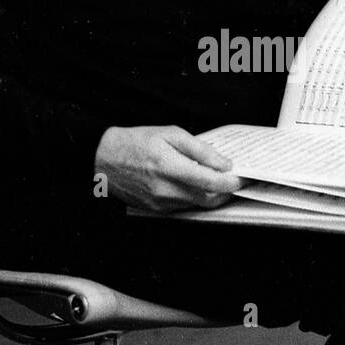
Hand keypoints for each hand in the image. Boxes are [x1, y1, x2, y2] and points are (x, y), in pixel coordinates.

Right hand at [94, 124, 241, 213]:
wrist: (104, 159)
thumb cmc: (136, 143)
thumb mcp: (170, 134)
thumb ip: (200, 149)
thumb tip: (223, 163)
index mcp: (169, 166)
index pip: (209, 182)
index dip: (230, 182)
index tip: (240, 177)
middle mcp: (165, 189)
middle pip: (208, 199)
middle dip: (225, 192)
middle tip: (233, 181)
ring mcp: (160, 202)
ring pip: (197, 205)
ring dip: (211, 196)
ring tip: (216, 181)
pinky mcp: (156, 209)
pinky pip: (184, 207)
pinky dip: (195, 198)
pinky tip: (195, 186)